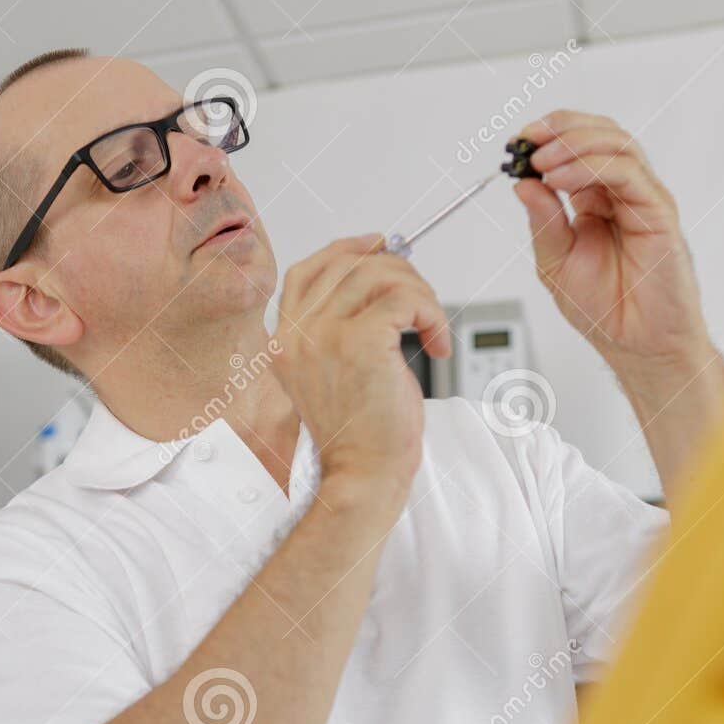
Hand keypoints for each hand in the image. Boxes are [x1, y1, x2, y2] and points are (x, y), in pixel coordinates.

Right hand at [272, 235, 450, 507]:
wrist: (364, 477)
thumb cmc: (360, 437)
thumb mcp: (337, 376)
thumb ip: (342, 331)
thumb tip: (381, 283)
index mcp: (285, 342)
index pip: (307, 271)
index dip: (346, 249)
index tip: (380, 246)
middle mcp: (297, 335)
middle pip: (348, 264)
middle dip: (398, 272)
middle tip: (423, 302)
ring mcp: (324, 336)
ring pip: (380, 275)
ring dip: (420, 295)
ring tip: (432, 329)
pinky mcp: (361, 342)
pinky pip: (406, 299)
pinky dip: (432, 314)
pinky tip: (438, 343)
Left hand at [514, 111, 720, 399]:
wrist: (637, 345)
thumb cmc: (605, 308)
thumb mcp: (555, 263)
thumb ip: (543, 223)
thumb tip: (522, 185)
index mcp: (596, 200)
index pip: (578, 147)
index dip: (549, 135)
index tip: (517, 140)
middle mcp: (622, 193)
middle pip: (600, 135)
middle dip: (561, 129)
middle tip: (528, 139)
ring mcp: (643, 200)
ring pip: (617, 145)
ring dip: (574, 143)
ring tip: (541, 160)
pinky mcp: (659, 213)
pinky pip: (628, 174)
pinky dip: (592, 166)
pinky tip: (562, 177)